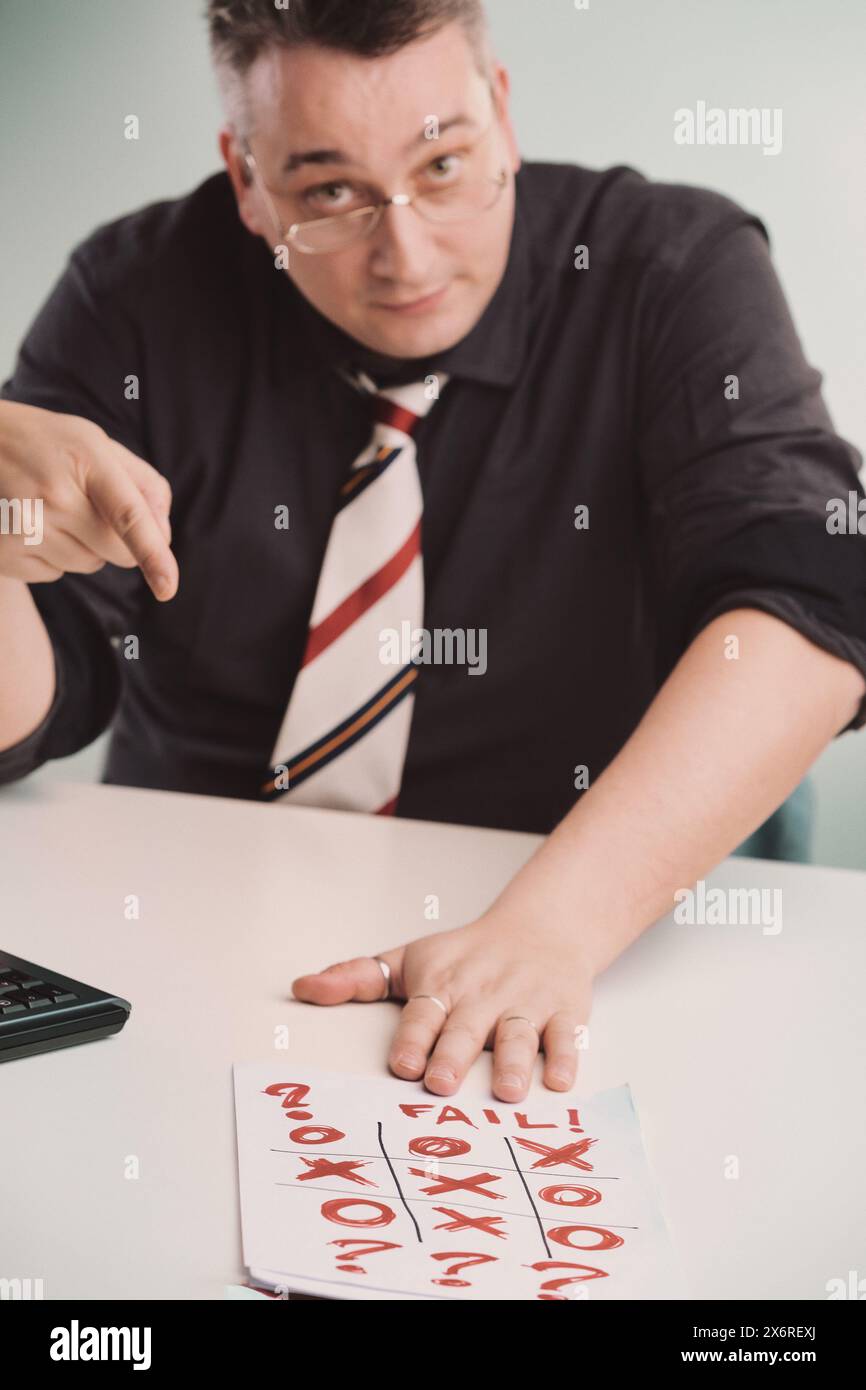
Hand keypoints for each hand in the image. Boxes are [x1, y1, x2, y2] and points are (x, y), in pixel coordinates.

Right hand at [0, 400, 176, 599]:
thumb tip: (164, 536)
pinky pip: (55, 573)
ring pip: (88, 565)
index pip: (127, 515)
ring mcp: (24, 527)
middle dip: (120, 541)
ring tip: (51, 508)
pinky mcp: (4, 554)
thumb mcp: (94, 442)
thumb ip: (142, 483)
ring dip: (84, 546)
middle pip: (117, 552)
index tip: (167, 587)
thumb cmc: (45, 444)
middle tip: (92, 508)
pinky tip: (30, 522)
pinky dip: (52, 555)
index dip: (152, 554)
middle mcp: (53, 495)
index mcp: (85, 459)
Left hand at [292, 912, 591, 1101]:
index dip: (413, 1037)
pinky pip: (567, 1035)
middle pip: (467, 1027)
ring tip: (507, 1091)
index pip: (424, 1011)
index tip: (401, 1063)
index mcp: (443, 983)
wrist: (542, 927)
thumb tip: (302, 988)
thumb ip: (356, 978)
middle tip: (441, 1084)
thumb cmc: (467, 955)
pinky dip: (565, 1056)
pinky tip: (559, 1080)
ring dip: (513, 1062)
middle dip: (455, 1055)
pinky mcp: (564, 1011)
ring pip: (519, 1034)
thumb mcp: (410, 959)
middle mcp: (483, 994)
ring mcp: (526, 1003)